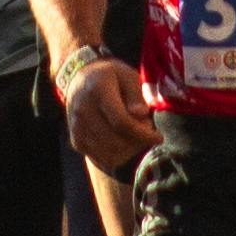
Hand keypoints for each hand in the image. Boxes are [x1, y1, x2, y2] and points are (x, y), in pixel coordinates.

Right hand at [60, 52, 155, 169]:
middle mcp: (83, 111)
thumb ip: (136, 95)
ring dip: (130, 152)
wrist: (79, 79)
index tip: (159, 137)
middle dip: (139, 143)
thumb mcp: (127, 76)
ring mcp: (77, 128)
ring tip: (136, 137)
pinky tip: (124, 143)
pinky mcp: (76, 141)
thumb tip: (141, 114)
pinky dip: (118, 156)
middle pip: (117, 142)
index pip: (121, 122)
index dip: (143, 134)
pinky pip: (102, 159)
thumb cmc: (110, 77)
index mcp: (98, 91)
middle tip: (147, 133)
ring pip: (110, 155)